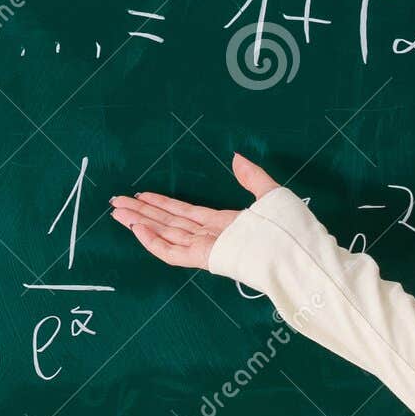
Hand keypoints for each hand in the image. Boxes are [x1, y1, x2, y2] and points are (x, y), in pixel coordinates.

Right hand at [109, 151, 278, 270]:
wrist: (297, 253)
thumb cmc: (289, 228)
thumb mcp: (270, 194)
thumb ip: (251, 177)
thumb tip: (237, 157)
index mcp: (223, 223)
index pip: (184, 213)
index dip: (161, 203)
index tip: (142, 194)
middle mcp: (210, 236)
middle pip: (167, 223)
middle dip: (142, 212)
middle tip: (117, 203)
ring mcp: (205, 248)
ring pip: (165, 235)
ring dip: (140, 223)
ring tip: (118, 212)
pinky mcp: (204, 258)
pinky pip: (172, 252)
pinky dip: (153, 242)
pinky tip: (137, 229)